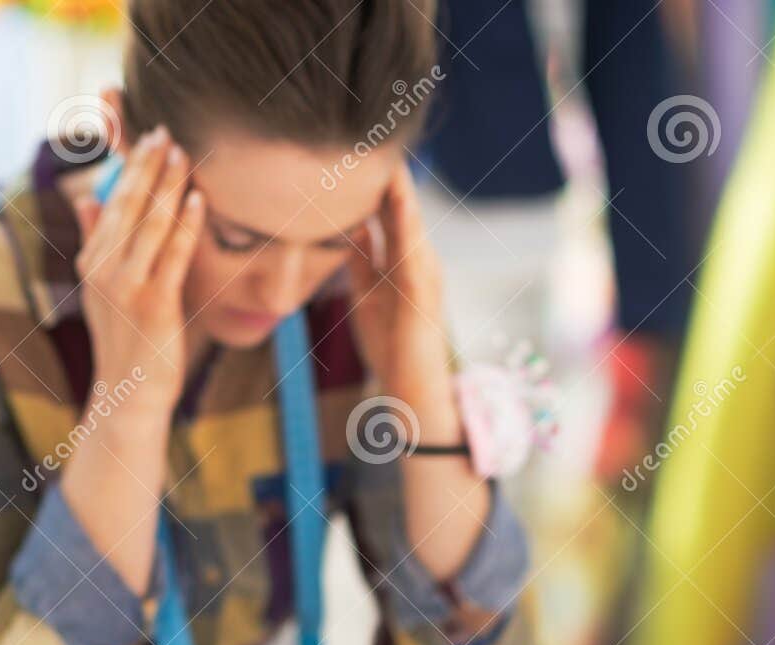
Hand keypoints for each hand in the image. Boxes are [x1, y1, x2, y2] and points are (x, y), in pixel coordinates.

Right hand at [73, 126, 204, 414]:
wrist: (127, 396)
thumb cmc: (124, 340)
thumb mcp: (102, 289)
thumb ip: (96, 241)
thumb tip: (86, 198)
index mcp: (92, 260)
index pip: (109, 201)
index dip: (128, 165)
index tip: (147, 135)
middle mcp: (103, 269)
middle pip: (126, 204)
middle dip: (147, 165)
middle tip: (166, 130)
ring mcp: (126, 287)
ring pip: (149, 223)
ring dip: (168, 185)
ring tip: (184, 153)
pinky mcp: (153, 305)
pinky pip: (172, 255)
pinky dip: (185, 224)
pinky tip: (198, 199)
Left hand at [346, 161, 454, 423]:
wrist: (408, 382)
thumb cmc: (389, 341)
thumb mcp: (365, 292)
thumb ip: (360, 260)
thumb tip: (349, 228)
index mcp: (402, 258)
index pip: (388, 209)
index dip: (373, 180)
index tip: (354, 147)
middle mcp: (418, 258)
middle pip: (402, 207)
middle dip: (389, 174)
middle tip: (373, 132)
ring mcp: (425, 273)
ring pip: (412, 222)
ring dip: (400, 189)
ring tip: (387, 155)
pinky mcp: (424, 292)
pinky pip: (415, 251)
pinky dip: (407, 226)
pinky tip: (397, 203)